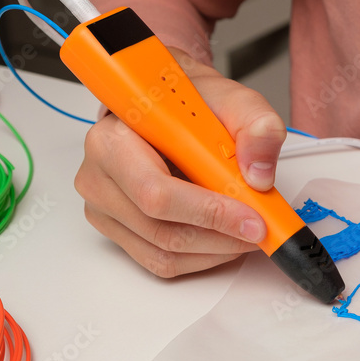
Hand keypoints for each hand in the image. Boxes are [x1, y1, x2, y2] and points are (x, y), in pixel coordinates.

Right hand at [74, 47, 287, 276]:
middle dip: (221, 237)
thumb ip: (255, 125)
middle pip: (163, 231)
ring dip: (215, 251)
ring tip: (245, 232)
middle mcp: (99, 177)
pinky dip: (201, 258)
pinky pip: (160, 261)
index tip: (252, 219)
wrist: (166, 110)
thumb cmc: (188, 105)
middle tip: (259, 230)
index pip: (158, 193)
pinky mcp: (117, 230)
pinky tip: (223, 238)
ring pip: (164, 254)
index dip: (210, 213)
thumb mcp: (232, 99)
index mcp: (114, 140)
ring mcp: (105, 209)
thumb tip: (260, 173)